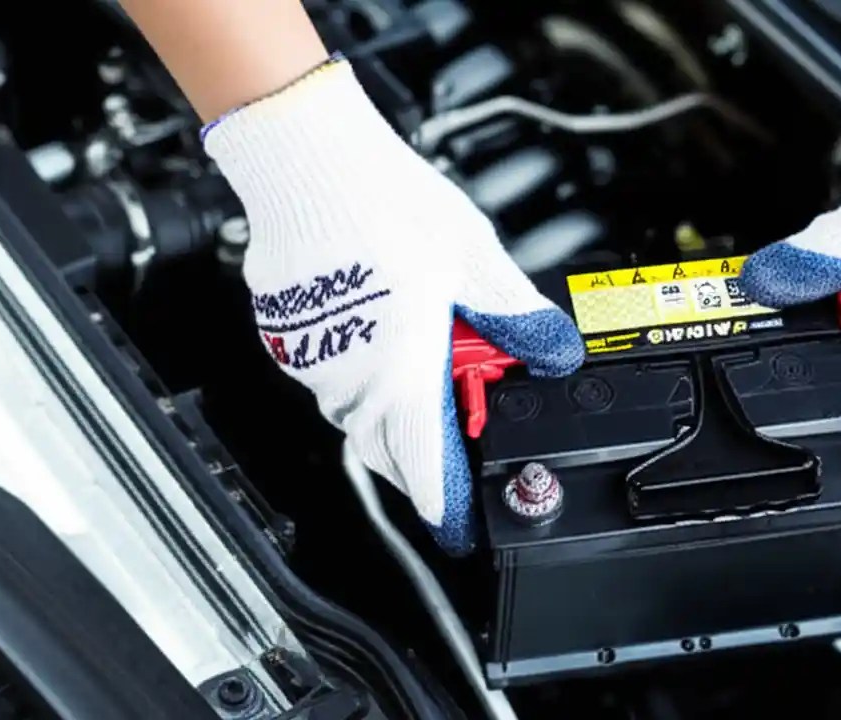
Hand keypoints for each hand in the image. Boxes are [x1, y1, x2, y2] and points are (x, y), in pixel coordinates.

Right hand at [205, 58, 582, 554]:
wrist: (307, 160)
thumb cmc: (382, 204)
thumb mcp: (476, 261)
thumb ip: (517, 318)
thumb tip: (555, 352)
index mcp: (402, 375)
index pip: (428, 470)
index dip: (449, 509)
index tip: (462, 533)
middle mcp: (350, 381)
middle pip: (390, 452)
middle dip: (425, 457)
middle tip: (457, 432)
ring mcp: (310, 361)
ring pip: (356, 416)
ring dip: (393, 410)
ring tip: (425, 360)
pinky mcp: (285, 335)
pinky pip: (327, 379)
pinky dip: (359, 373)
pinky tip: (380, 331)